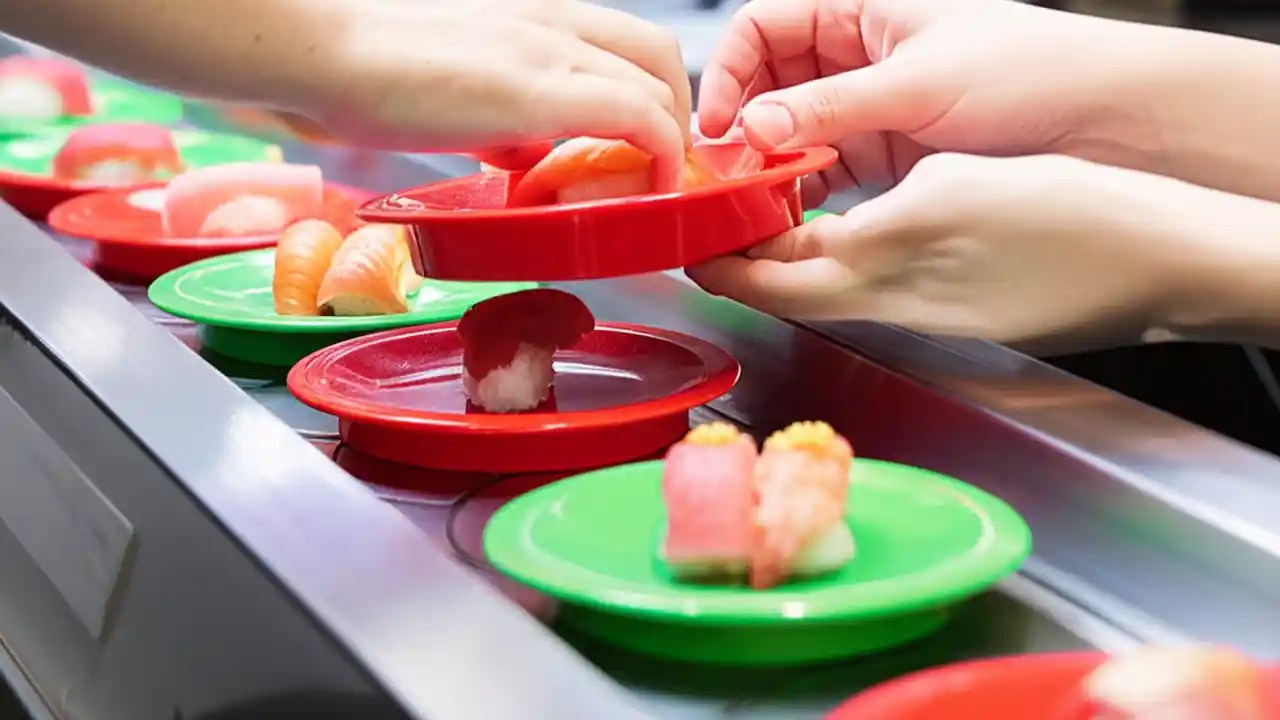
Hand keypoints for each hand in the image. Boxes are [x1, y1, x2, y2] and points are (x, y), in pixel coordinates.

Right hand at [303, 0, 693, 188]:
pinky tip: (649, 189)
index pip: (626, 43)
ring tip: (655, 184)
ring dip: (671, 136)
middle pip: (659, 55)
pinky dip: (658, 154)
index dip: (652, 96)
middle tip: (659, 166)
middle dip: (675, 113)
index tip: (645, 146)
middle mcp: (555, 22)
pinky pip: (635, 115)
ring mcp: (551, 49)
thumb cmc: (369, 76)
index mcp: (535, 19)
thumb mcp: (456, 99)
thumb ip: (501, 124)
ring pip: (659, 80)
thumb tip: (524, 161)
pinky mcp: (541, 90)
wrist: (324, 54)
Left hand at [687, 154, 1218, 354]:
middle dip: (747, 257)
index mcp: (878, 277)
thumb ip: (863, 218)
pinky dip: (846, 259)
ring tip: (776, 211)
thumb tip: (810, 228)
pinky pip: (879, 286)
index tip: (688, 240)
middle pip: (791, 289)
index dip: (718, 261)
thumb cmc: (1066, 223)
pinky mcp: (960, 310)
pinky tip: (854, 226)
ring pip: (833, 287)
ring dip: (795, 256)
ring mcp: (927, 315)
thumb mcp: (945, 192)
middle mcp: (893, 308)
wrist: (1154, 261)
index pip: (765, 281)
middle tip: (722, 218)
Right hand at [697, 0, 1168, 204]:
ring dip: (767, 161)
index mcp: (863, 7)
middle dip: (742, 122)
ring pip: (790, 129)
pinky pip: (821, 168)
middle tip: (725, 167)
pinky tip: (789, 214)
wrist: (1104, 123)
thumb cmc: (1031, 70)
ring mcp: (869, 105)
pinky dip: (800, 190)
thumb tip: (755, 127)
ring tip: (752, 197)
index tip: (716, 122)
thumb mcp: (918, 83)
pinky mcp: (885, 153)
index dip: (729, 70)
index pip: (765, 27)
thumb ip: (829, 107)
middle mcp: (858, 53)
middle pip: (767, 81)